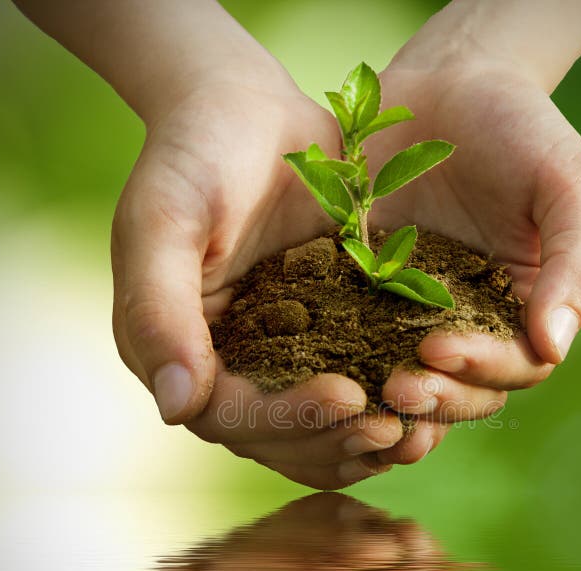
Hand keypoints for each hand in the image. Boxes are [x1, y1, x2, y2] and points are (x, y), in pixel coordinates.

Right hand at [111, 71, 444, 489]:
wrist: (248, 114)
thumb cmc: (196, 155)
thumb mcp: (164, 220)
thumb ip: (158, 309)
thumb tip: (177, 409)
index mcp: (178, 350)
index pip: (228, 415)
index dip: (285, 419)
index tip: (346, 396)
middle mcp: (226, 369)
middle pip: (276, 441)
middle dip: (334, 441)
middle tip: (391, 430)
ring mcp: (276, 360)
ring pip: (315, 436)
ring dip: (361, 446)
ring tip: (413, 435)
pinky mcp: (321, 343)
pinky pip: (349, 400)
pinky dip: (381, 415)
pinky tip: (423, 417)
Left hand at [369, 60, 580, 421]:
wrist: (445, 84)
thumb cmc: (520, 130)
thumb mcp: (569, 186)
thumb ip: (579, 265)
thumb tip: (553, 348)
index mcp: (528, 309)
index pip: (518, 365)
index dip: (482, 368)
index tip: (438, 347)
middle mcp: (476, 324)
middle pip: (465, 389)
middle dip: (436, 396)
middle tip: (397, 389)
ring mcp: (419, 316)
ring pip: (415, 379)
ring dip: (396, 397)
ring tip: (368, 390)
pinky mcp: (368, 298)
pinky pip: (359, 345)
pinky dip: (349, 370)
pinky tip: (324, 376)